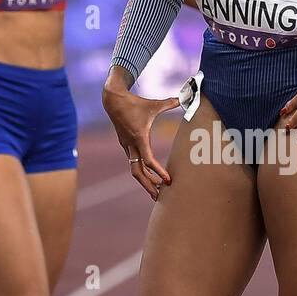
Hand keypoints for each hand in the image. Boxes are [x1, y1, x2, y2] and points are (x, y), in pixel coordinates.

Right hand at [103, 85, 179, 199]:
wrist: (113, 100)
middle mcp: (131, 145)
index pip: (149, 160)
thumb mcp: (154, 104)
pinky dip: (141, 170)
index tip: (168, 180)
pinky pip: (133, 162)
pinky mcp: (125, 144)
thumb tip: (183, 99)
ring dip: (145, 180)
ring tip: (156, 191)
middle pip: (138, 172)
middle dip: (148, 185)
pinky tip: (149, 175)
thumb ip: (169, 103)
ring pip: (134, 168)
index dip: (158, 172)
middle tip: (159, 197)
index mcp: (139, 137)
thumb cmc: (135, 102)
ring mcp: (126, 145)